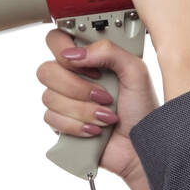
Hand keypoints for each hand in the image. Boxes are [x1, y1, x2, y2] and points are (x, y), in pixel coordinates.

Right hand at [36, 27, 160, 181]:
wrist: (140, 149)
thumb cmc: (143, 111)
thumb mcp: (136, 72)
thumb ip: (109, 51)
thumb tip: (75, 53)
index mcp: (90, 59)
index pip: (56, 40)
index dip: (64, 50)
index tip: (87, 66)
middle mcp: (74, 77)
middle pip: (46, 70)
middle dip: (77, 87)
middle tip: (103, 95)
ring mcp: (66, 101)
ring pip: (49, 97)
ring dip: (83, 110)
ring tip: (106, 117)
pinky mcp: (62, 124)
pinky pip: (51, 119)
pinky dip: (76, 126)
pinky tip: (94, 130)